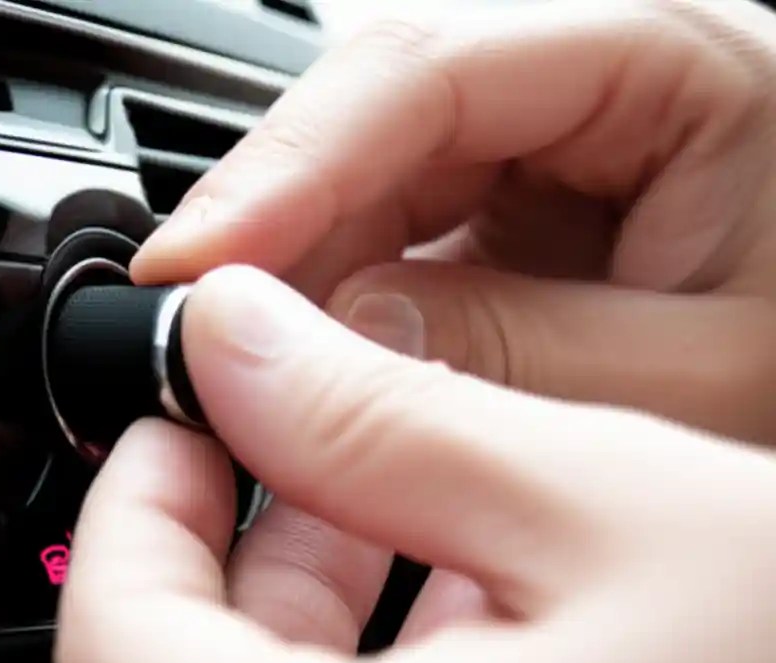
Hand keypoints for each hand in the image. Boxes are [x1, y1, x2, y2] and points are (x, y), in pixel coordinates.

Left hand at [54, 267, 775, 662]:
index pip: (119, 645)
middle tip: (297, 431)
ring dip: (314, 599)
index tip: (185, 415)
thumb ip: (389, 417)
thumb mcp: (619, 510)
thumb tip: (236, 335)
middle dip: (237, 537)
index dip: (131, 509)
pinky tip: (477, 595)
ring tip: (397, 493)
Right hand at [132, 0, 775, 445]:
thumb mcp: (700, 380)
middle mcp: (587, 78)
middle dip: (269, 219)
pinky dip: (323, 292)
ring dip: (285, 263)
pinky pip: (380, 229)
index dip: (289, 164)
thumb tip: (326, 340)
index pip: (431, 69)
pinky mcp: (500, 208)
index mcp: (670, 59)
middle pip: (371, 111)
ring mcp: (536, 143)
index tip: (197, 261)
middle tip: (186, 320)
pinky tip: (293, 347)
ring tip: (230, 352)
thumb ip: (511, 356)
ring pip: (359, 173)